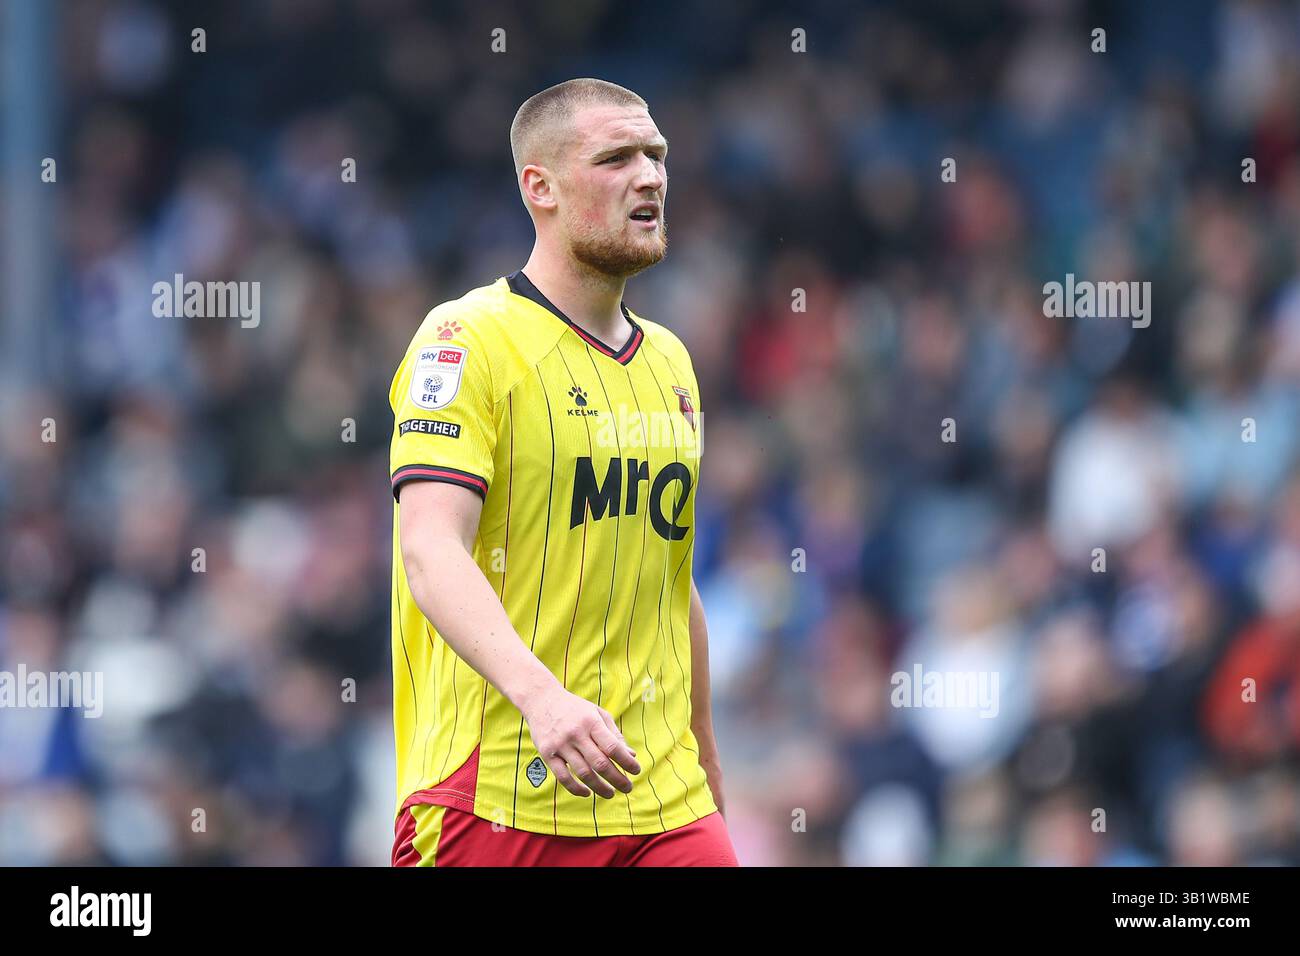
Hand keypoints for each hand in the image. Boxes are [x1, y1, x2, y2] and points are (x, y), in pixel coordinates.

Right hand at [521, 684, 641, 798]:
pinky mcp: (547, 754)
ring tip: (610, 793)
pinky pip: (563, 777)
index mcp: (591, 722)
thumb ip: (614, 734)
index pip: (613, 747)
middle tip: (628, 788)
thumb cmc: (575, 709)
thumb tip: (631, 756)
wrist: (541, 700)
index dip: (626, 762)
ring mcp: (560, 744)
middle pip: (600, 763)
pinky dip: (576, 789)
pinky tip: (586, 793)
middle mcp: (576, 733)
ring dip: (600, 788)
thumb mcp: (597, 714)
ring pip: (583, 773)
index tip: (636, 771)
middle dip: (617, 779)